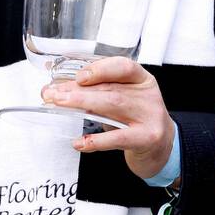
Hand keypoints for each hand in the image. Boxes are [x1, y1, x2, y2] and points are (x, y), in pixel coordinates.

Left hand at [42, 58, 173, 180]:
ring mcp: (150, 116)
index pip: (123, 66)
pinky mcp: (147, 138)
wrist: (161, 148)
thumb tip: (61, 88)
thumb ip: (100, 93)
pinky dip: (96, 141)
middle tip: (54, 93)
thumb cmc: (136, 121)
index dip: (100, 69)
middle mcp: (148, 95)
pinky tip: (80, 142)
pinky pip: (118, 138)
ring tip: (60, 105)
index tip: (78, 76)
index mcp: (142, 80)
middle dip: (79, 90)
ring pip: (114, 106)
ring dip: (83, 105)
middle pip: (112, 88)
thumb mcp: (123, 101)